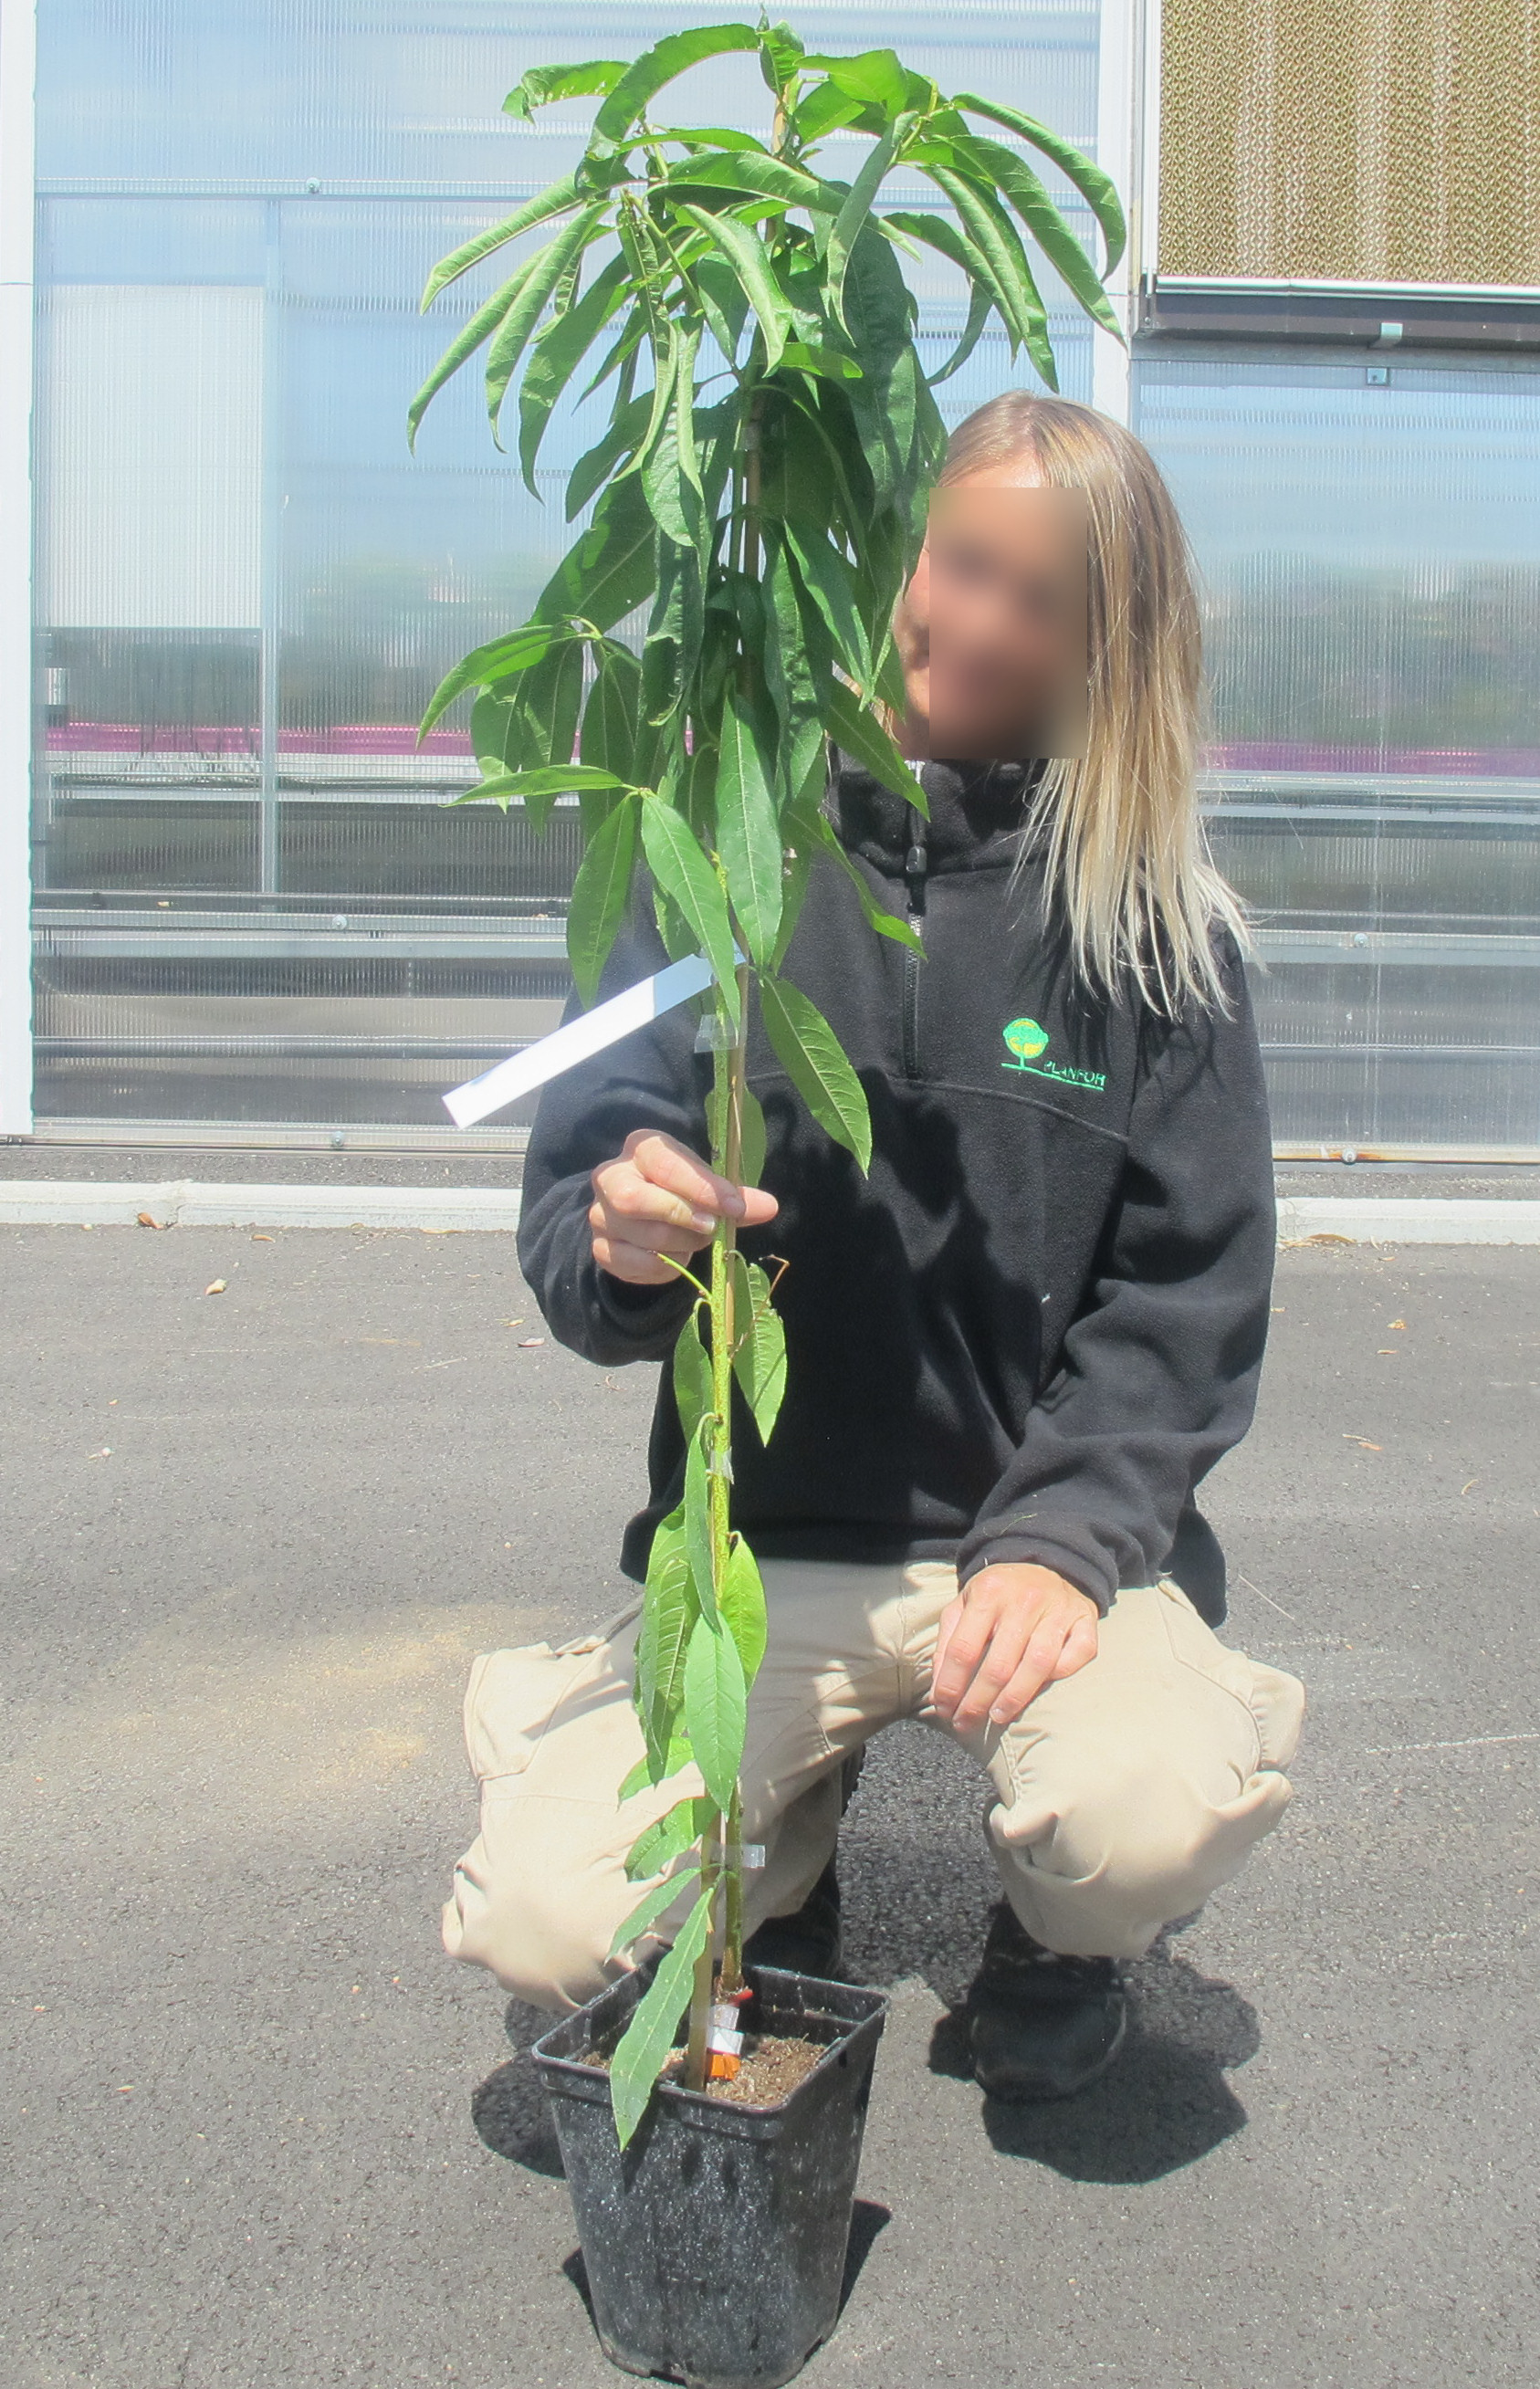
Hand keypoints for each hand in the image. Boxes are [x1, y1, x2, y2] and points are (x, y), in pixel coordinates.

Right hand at [589, 1129, 777, 1286]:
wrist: (644, 1216)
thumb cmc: (681, 1190)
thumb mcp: (707, 1185)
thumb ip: (734, 1195)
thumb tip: (769, 1206)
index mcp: (641, 1148)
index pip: (665, 1163)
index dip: (700, 1187)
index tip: (734, 1206)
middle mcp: (611, 1176)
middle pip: (635, 1200)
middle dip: (681, 1217)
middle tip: (711, 1227)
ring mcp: (601, 1214)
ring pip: (640, 1235)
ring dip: (679, 1244)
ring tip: (696, 1241)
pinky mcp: (601, 1247)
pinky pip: (633, 1264)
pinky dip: (663, 1267)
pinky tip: (676, 1258)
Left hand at [930, 1563, 1098, 1730]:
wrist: (1044, 1561)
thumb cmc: (998, 1593)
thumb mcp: (964, 1604)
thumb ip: (948, 1643)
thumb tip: (939, 1692)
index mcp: (989, 1592)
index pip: (964, 1649)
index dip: (951, 1685)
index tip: (945, 1709)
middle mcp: (1025, 1599)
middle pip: (999, 1664)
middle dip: (978, 1701)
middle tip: (966, 1722)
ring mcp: (1058, 1608)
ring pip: (1038, 1665)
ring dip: (1015, 1698)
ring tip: (997, 1717)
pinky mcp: (1085, 1618)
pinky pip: (1077, 1654)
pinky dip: (1061, 1673)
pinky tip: (1042, 1687)